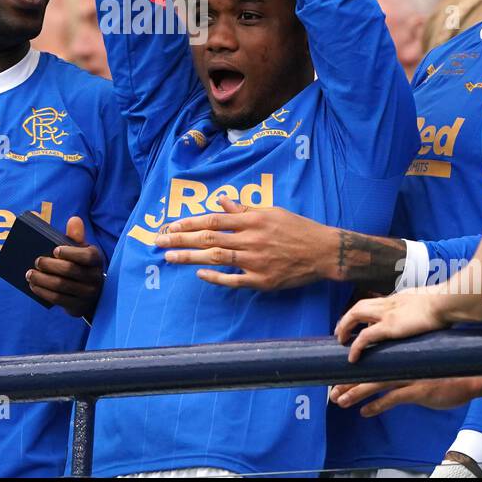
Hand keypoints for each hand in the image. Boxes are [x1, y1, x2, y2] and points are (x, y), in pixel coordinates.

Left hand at [27, 216, 104, 318]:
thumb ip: (76, 236)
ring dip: (42, 279)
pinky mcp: (78, 306)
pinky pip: (58, 299)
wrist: (91, 294)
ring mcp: (88, 293)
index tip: (55, 250)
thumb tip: (74, 219)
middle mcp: (95, 277)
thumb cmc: (81, 266)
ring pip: (61, 286)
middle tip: (36, 261)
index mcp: (96, 259)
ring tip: (29, 274)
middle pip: (70, 271)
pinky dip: (43, 292)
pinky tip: (33, 285)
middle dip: (51, 266)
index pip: (87, 256)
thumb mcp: (82, 251)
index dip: (70, 253)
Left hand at [155, 198, 337, 290]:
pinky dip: (216, 277)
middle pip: (208, 238)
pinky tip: (199, 274)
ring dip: (190, 258)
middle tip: (158, 242)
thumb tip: (221, 201)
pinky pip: (234, 280)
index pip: (213, 220)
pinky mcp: (262, 280)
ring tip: (169, 258)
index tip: (171, 226)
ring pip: (216, 258)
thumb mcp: (271, 212)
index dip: (189, 223)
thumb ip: (244, 209)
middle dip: (180, 240)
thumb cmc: (297, 228)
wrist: (324, 251)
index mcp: (252, 220)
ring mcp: (255, 261)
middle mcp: (251, 239)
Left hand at [329, 375, 481, 415]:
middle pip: (368, 374)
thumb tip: (391, 373)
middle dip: (348, 384)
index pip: (371, 364)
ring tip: (340, 401)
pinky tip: (365, 412)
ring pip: (375, 385)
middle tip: (332, 392)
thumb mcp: (423, 364)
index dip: (354, 371)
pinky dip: (377, 405)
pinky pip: (393, 399)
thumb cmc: (448, 371)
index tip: (338, 377)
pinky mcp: (418, 391)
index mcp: (401, 357)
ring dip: (356, 393)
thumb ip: (406, 368)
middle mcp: (402, 366)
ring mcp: (409, 378)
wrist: (471, 376)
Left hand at [335, 289, 446, 361]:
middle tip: (340, 331)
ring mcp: (387, 313)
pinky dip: (356, 346)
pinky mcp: (390, 326)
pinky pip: (365, 336)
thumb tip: (425, 317)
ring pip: (355, 316)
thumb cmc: (445, 304)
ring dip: (345, 327)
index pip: (374, 303)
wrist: (446, 302)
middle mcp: (389, 303)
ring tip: (341, 341)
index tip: (358, 323)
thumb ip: (422, 310)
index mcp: (398, 298)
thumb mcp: (428, 303)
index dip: (363, 313)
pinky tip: (352, 357)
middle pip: (359, 306)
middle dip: (347, 318)